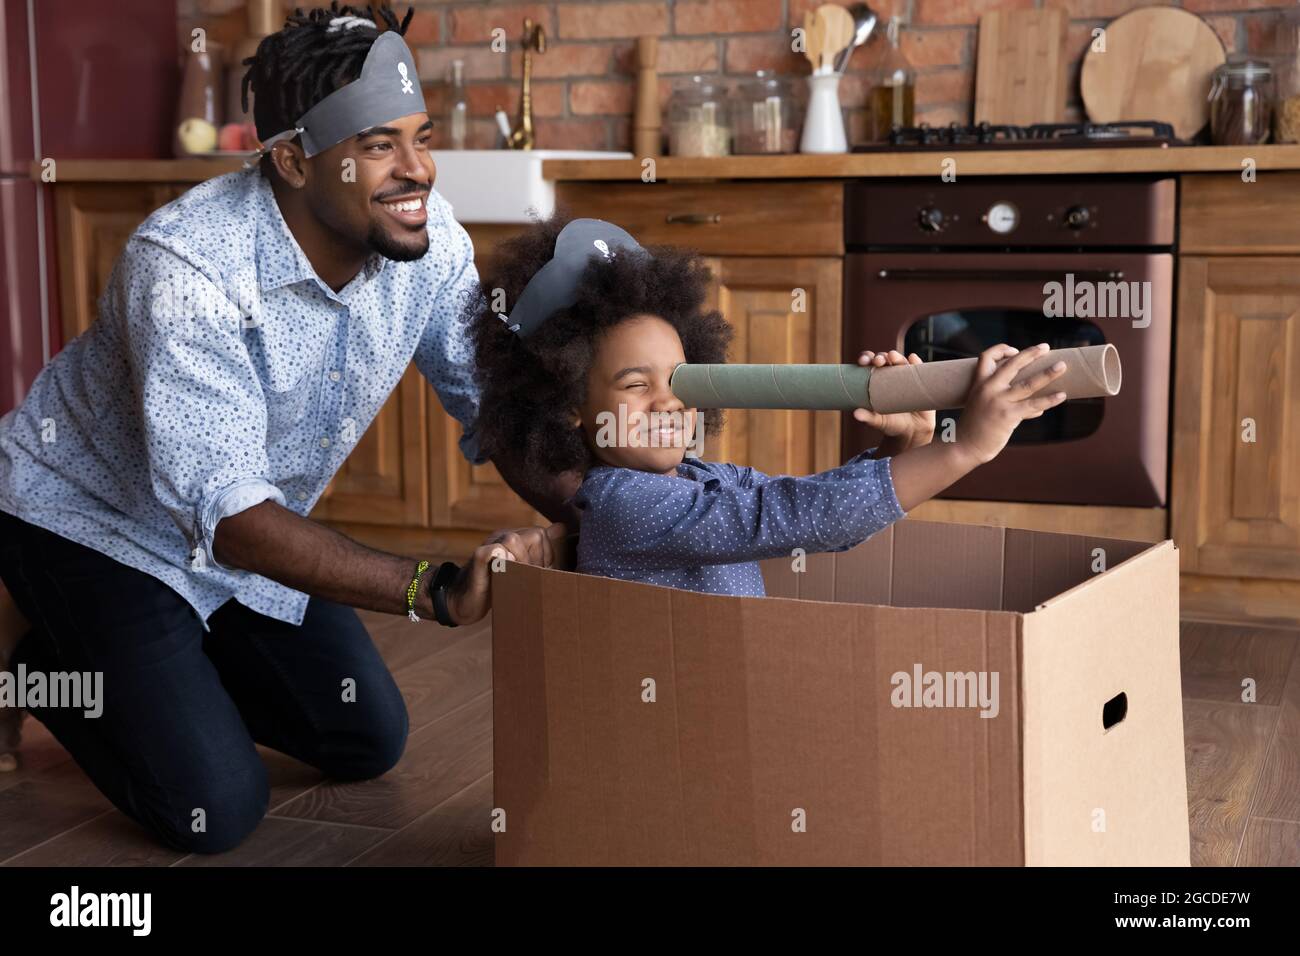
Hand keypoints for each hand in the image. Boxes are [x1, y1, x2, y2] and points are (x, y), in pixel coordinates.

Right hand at [445, 522, 569, 625]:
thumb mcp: (522, 570)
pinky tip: (503, 575)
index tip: (540, 574)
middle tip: (529, 579)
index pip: (542, 535)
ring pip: (513, 540)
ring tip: (517, 579)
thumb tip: (561, 527)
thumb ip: (541, 552)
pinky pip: (492, 551)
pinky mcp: (478, 558)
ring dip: (522, 563)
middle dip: (538, 560)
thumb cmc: (496, 587)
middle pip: (534, 535)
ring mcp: (489, 545)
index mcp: (515, 539)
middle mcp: (502, 537)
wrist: (463, 601)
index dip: (547, 556)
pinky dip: (501, 560)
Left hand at [853, 350, 934, 453]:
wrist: (913, 431)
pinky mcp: (920, 381)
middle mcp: (891, 375)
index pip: (869, 364)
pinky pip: (919, 368)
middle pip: (885, 360)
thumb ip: (868, 418)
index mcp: (876, 380)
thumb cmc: (892, 424)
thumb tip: (856, 414)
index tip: (863, 361)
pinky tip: (913, 358)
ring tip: (892, 356)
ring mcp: (906, 376)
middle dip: (880, 357)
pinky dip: (916, 362)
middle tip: (878, 361)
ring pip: (901, 362)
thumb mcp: (879, 421)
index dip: (866, 358)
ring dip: (896, 357)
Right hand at [954, 343, 1067, 467]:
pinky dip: (1049, 400)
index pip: (986, 357)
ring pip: (1027, 384)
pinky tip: (1061, 396)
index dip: (1001, 350)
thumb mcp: (983, 408)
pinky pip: (1033, 405)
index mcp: (979, 384)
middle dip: (1031, 353)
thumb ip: (1011, 404)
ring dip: (1047, 373)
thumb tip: (1038, 409)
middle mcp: (988, 389)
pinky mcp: (1007, 416)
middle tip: (1045, 347)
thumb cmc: (975, 429)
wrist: (964, 447)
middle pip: (1011, 364)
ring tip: (1062, 366)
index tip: (1015, 351)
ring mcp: (998, 402)